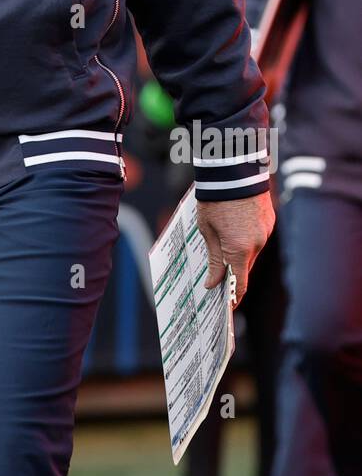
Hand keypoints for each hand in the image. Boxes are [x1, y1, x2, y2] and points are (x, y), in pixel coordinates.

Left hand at [198, 192, 274, 307]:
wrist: (233, 168)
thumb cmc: (214, 198)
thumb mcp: (206, 229)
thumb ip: (214, 258)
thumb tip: (213, 283)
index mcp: (239, 249)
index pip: (240, 283)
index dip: (233, 297)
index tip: (226, 306)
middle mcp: (257, 243)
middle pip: (245, 267)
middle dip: (233, 273)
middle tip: (218, 278)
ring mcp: (266, 231)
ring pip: (252, 252)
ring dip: (239, 253)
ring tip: (222, 248)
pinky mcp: (269, 220)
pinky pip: (258, 237)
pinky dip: (247, 239)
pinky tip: (234, 231)